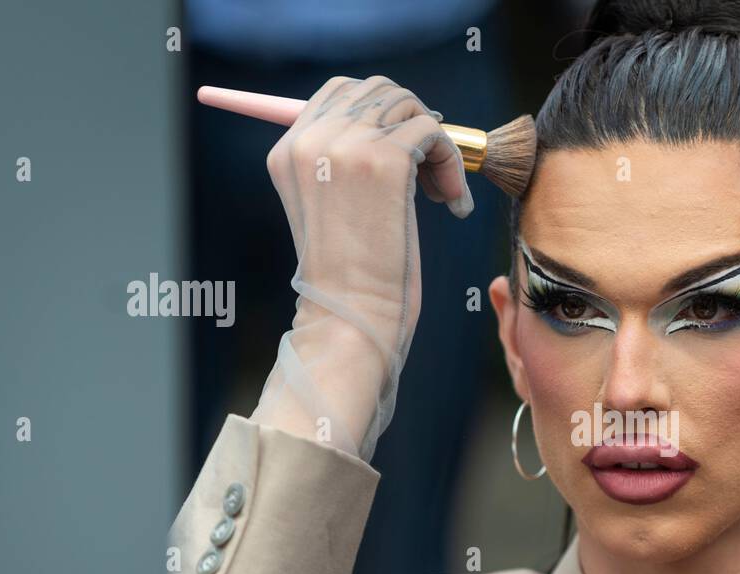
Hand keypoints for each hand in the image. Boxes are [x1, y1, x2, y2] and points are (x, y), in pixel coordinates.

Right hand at [251, 75, 473, 460]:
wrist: (351, 316)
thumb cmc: (352, 277)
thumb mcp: (333, 208)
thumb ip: (346, 161)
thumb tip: (398, 129)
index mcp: (287, 150)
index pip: (340, 92)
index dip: (384, 116)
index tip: (408, 155)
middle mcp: (310, 139)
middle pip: (378, 90)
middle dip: (413, 125)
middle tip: (429, 175)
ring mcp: (345, 145)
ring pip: (410, 107)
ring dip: (437, 147)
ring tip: (440, 195)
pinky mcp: (384, 160)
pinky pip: (434, 132)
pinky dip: (452, 164)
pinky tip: (450, 205)